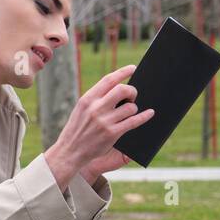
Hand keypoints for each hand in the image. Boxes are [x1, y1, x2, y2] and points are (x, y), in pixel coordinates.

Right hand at [47, 64, 153, 186]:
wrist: (69, 151)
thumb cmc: (77, 129)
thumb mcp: (81, 109)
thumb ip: (96, 98)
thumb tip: (116, 88)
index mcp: (87, 99)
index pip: (108, 80)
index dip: (122, 72)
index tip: (133, 68)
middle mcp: (96, 108)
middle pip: (122, 90)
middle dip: (131, 91)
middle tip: (131, 96)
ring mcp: (104, 121)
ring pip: (130, 107)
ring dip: (133, 108)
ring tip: (129, 112)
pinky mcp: (112, 133)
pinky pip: (134, 121)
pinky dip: (144, 116)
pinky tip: (149, 113)